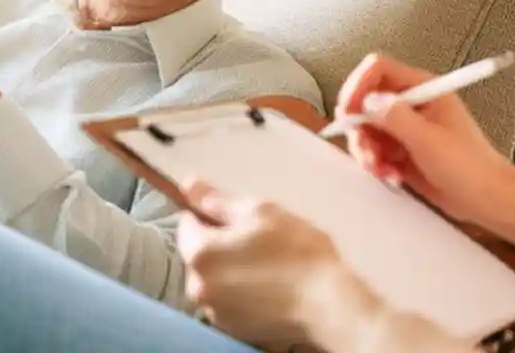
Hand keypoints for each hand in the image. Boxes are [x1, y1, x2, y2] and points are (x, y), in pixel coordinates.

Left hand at [177, 182, 343, 345]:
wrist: (327, 304)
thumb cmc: (296, 251)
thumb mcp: (260, 211)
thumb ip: (218, 199)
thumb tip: (187, 185)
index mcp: (199, 254)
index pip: (187, 224)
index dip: (211, 215)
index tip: (241, 219)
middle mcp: (197, 288)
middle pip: (199, 255)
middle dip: (221, 245)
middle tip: (260, 241)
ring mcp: (214, 313)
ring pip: (214, 280)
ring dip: (230, 270)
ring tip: (267, 267)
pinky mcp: (233, 330)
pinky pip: (229, 302)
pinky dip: (241, 294)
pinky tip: (268, 289)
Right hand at [336, 54, 507, 225]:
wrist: (486, 199)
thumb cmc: (468, 166)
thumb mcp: (429, 139)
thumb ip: (395, 117)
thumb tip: (367, 102)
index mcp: (423, 89)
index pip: (379, 70)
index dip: (359, 86)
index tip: (348, 111)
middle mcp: (412, 104)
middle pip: (367, 101)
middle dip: (361, 127)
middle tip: (366, 151)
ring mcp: (406, 128)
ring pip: (368, 128)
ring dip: (367, 150)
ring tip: (381, 169)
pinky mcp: (403, 151)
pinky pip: (376, 150)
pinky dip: (377, 164)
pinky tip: (392, 177)